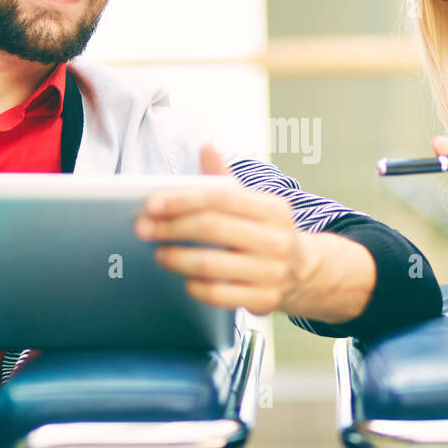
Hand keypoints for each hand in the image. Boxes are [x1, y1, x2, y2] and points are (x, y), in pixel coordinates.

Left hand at [135, 144, 314, 316]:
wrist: (303, 272)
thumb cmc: (264, 232)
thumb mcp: (252, 203)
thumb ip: (224, 180)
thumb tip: (207, 147)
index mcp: (273, 208)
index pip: (220, 197)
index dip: (181, 199)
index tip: (151, 204)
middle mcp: (277, 240)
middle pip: (211, 228)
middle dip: (170, 228)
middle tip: (144, 229)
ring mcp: (272, 272)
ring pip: (210, 265)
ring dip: (176, 259)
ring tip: (159, 253)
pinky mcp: (265, 300)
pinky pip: (217, 294)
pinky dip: (193, 286)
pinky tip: (184, 278)